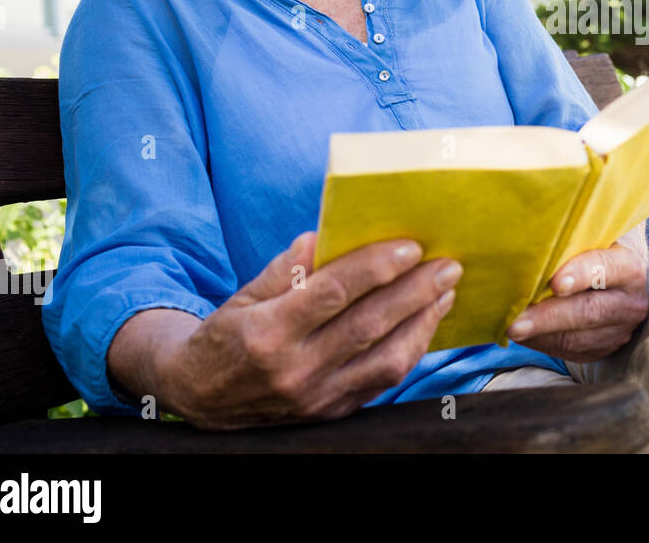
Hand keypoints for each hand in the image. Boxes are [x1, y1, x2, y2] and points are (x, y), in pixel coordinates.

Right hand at [111, 231, 461, 429]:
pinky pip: (383, 380)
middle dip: (416, 291)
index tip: (410, 246)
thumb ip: (286, 268)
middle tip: (448, 264)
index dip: (375, 268)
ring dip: (423, 321)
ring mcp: (316, 397)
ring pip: (386, 359)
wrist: (201, 399)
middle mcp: (295, 370)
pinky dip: (410, 349)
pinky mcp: (332, 412)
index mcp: (268, 333)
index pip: (333, 293)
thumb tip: (325, 236)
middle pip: (369, 325)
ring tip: (446, 290)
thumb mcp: (245, 296)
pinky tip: (425, 322)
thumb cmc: (228, 336)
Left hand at [504, 224, 648, 362]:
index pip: (606, 269)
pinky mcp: (602, 348)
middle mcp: (630, 302)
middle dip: (548, 317)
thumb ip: (577, 232)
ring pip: (576, 338)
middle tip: (516, 322)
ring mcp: (619, 330)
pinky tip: (523, 334)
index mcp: (629, 266)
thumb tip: (535, 232)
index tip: (556, 283)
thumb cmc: (601, 245)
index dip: (581, 275)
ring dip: (540, 334)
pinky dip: (542, 343)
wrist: (623, 274)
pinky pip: (569, 350)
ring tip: (511, 329)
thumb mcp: (600, 232)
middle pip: (587, 312)